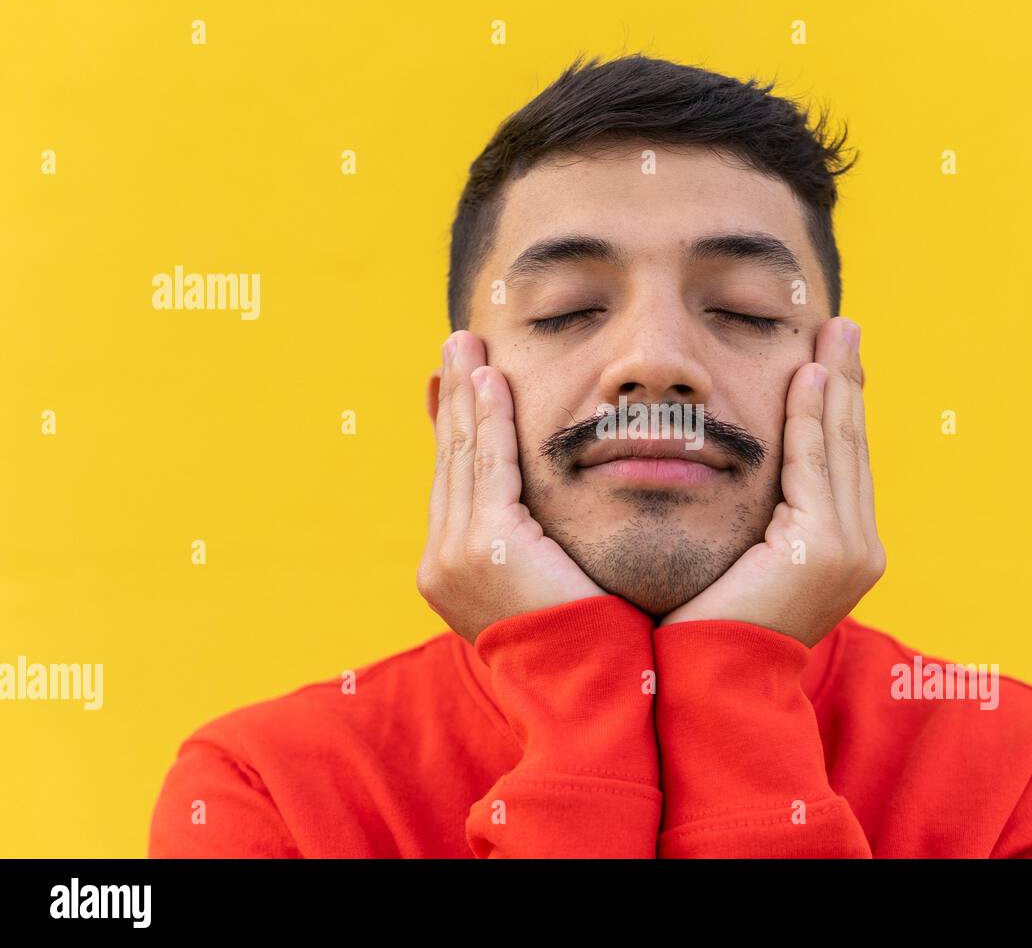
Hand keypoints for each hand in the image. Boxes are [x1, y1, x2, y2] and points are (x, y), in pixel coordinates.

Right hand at [417, 330, 603, 643]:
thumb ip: (530, 549)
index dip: (456, 428)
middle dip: (455, 398)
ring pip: (465, 454)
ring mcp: (458, 554)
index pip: (455, 483)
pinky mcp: (487, 544)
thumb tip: (539, 519)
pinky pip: (491, 464)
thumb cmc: (583, 646)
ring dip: (467, 393)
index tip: (458, 385)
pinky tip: (493, 378)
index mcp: (452, 574)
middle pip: (451, 460)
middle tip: (456, 345)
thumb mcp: (544, 588)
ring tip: (466, 344)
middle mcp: (442, 562)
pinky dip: (492, 416)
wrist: (586, 691)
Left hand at [658, 316, 885, 646]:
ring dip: (836, 385)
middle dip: (847, 382)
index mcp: (841, 551)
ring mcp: (849, 550)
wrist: (707, 680)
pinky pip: (813, 466)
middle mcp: (858, 549)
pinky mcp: (824, 548)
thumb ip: (760, 517)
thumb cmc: (708, 623)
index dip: (837, 406)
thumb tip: (745, 474)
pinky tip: (809, 376)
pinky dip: (811, 418)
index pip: (839, 462)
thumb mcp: (744, 556)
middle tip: (843, 326)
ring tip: (834, 334)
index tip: (829, 357)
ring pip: (838, 448)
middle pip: (850, 447)